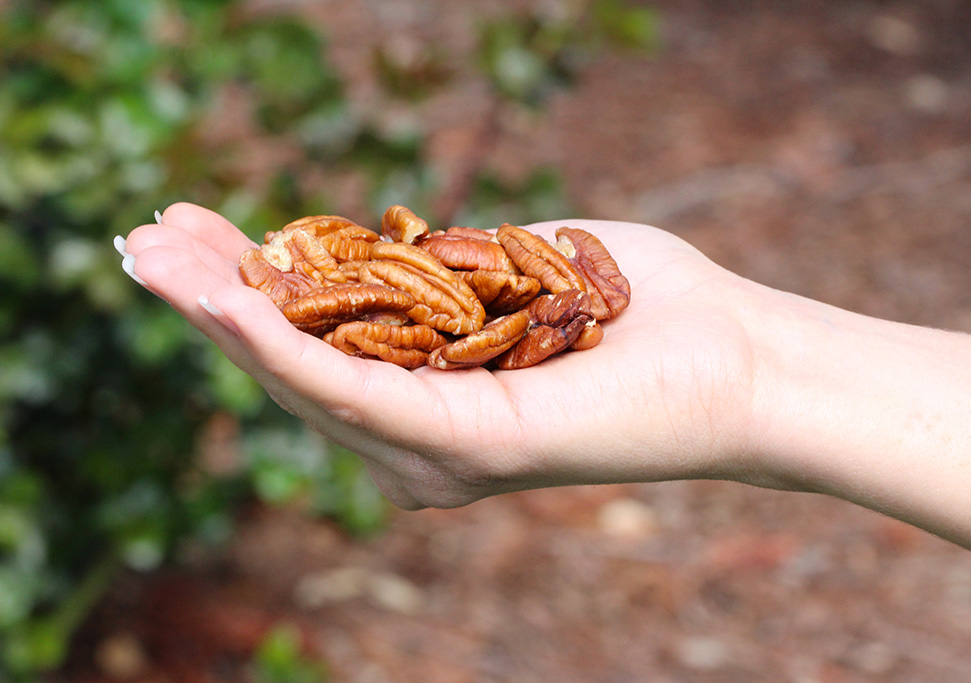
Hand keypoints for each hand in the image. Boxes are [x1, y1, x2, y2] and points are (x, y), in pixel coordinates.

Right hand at [122, 204, 759, 508]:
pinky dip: (288, 348)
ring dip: (225, 317)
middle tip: (144, 240)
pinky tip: (229, 302)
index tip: (198, 232)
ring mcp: (439, 452)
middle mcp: (423, 440)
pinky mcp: (466, 447)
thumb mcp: (520, 269)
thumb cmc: (642, 308)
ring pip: (307, 379)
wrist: (737, 355)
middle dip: (215, 300)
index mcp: (433, 397)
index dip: (252, 289)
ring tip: (155, 257)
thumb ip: (446, 270)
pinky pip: (358, 393)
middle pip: (296, 365)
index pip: (321, 343)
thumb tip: (384, 246)